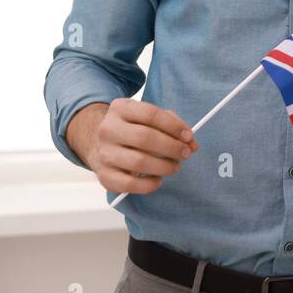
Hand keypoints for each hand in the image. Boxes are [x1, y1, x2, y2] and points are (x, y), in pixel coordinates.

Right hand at [80, 98, 197, 194]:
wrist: (100, 144)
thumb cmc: (133, 129)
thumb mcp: (150, 118)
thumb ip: (174, 125)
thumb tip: (192, 144)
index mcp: (120, 108)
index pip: (151, 114)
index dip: (174, 126)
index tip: (188, 136)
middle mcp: (108, 129)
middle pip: (145, 138)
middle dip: (172, 148)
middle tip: (185, 154)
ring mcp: (103, 153)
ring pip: (139, 162)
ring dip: (164, 167)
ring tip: (174, 167)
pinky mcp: (103, 175)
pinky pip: (129, 184)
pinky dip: (149, 185)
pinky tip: (158, 180)